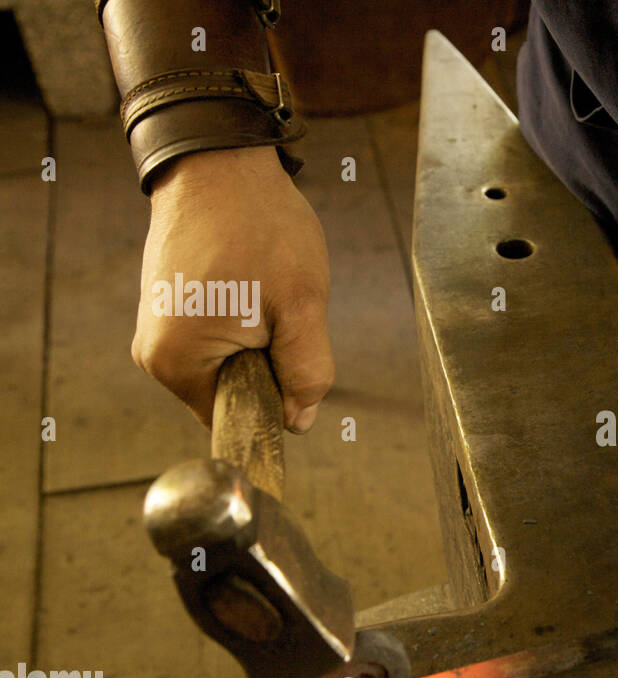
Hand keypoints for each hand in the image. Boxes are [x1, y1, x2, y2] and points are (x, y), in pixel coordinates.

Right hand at [131, 146, 332, 431]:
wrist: (219, 160)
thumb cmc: (259, 227)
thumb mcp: (301, 307)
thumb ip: (306, 372)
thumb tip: (299, 421)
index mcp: (176, 365)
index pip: (237, 418)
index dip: (276, 397)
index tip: (289, 351)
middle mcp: (155, 355)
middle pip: (234, 392)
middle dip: (269, 362)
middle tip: (279, 309)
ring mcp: (159, 330)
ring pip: (232, 362)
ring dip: (261, 337)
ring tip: (262, 288)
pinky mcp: (170, 308)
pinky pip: (221, 337)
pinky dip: (247, 318)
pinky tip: (249, 280)